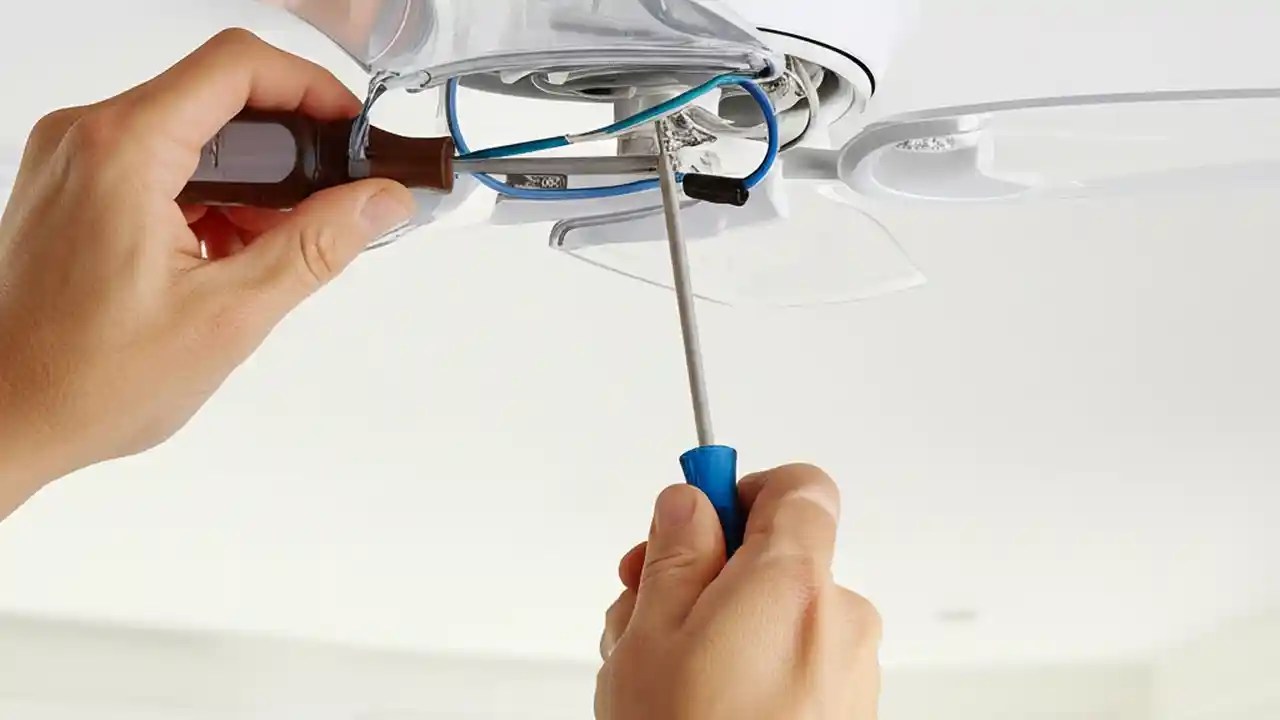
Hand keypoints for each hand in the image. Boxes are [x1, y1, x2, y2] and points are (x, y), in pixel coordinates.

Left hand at [0, 29, 414, 515]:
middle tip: (335, 200)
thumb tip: (381, 200)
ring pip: (192, 132)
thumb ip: (315, 246)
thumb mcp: (228, 315)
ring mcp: (74, 160)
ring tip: (277, 248)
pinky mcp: (73, 188)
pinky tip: (230, 256)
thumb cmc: (86, 380)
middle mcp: (88, 137)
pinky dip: (210, 198)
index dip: (312, 88)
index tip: (352, 133)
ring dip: (250, 179)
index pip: (238, 67)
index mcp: (122, 150)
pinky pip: (160, 163)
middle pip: (218, 96)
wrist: (4, 421)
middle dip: (288, 147)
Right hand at [597, 464, 881, 719]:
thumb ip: (676, 549)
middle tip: (646, 604)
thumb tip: (688, 503)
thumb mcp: (651, 634)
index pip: (799, 487)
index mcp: (795, 584)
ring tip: (662, 674)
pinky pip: (796, 662)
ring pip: (777, 614)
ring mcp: (849, 675)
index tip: (697, 507)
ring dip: (719, 624)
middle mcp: (841, 622)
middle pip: (777, 556)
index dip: (741, 487)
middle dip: (709, 570)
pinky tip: (698, 703)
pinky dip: (749, 666)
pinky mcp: (846, 715)